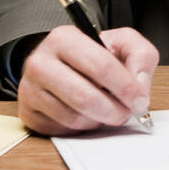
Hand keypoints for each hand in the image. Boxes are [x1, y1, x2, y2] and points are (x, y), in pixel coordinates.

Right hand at [16, 25, 159, 135]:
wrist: (61, 64)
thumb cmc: (93, 56)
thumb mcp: (121, 43)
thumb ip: (140, 56)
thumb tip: (139, 86)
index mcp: (64, 38)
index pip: (100, 66)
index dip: (126, 87)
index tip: (140, 100)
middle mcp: (40, 62)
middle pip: (85, 97)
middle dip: (114, 110)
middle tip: (126, 113)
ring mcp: (30, 89)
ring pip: (74, 118)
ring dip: (99, 120)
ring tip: (106, 109)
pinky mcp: (28, 113)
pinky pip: (62, 130)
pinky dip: (82, 128)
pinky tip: (86, 114)